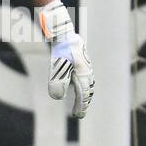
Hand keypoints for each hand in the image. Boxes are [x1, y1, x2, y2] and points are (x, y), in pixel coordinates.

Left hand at [40, 0, 94, 118]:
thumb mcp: (57, 65)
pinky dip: (79, 84)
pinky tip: (73, 85)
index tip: (77, 116)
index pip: (84, 94)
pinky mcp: (77, 59)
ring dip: (83, 93)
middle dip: (84, 101)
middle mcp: (86, 70)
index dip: (81, 106)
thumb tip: (57, 98)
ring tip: (79, 102)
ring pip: (86, 82)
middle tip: (79, 113)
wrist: (62, 29)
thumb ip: (57, 82)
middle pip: (88, 89)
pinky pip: (81, 76)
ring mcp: (82, 64)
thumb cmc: (61, 47)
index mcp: (84, 73)